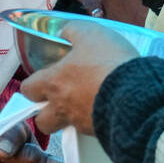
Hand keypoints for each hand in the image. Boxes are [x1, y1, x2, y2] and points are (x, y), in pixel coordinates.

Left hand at [21, 21, 139, 135]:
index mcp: (54, 83)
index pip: (28, 90)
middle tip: (58, 100)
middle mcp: (62, 107)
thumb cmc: (107, 62)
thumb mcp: (90, 34)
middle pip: (41, 121)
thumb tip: (63, 31)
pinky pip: (89, 130)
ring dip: (68, 119)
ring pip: (65, 128)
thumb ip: (72, 31)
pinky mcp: (99, 132)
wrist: (135, 93)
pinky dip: (92, 121)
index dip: (32, 86)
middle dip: (45, 113)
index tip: (41, 81)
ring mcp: (81, 122)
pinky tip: (105, 108)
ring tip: (83, 105)